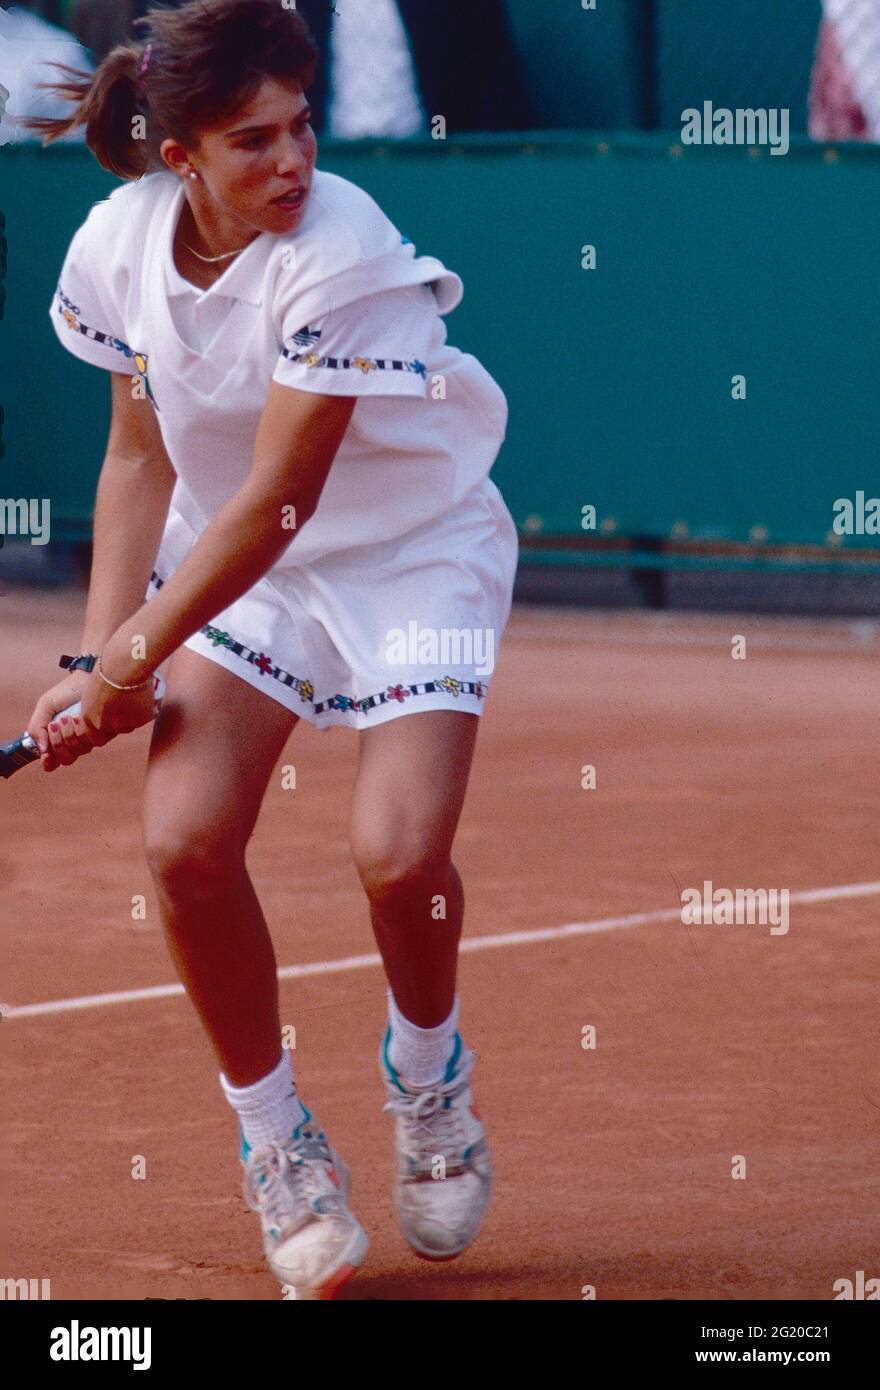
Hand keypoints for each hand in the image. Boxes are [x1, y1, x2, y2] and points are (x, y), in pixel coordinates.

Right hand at [28, 668, 157, 772]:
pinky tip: (79, 717)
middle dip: (58, 744)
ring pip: (79, 751)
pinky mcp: (106, 731)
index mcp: (61, 737)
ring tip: (67, 717)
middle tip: (56, 724)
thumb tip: (41, 751)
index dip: (49, 762)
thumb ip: (37, 728)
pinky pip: (93, 742)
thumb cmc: (67, 691)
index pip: (54, 760)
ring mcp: (91, 737)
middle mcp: (77, 740)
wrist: (88, 675)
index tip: (46, 758)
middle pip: (66, 759)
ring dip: (69, 735)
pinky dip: (81, 731)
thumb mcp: (46, 706)